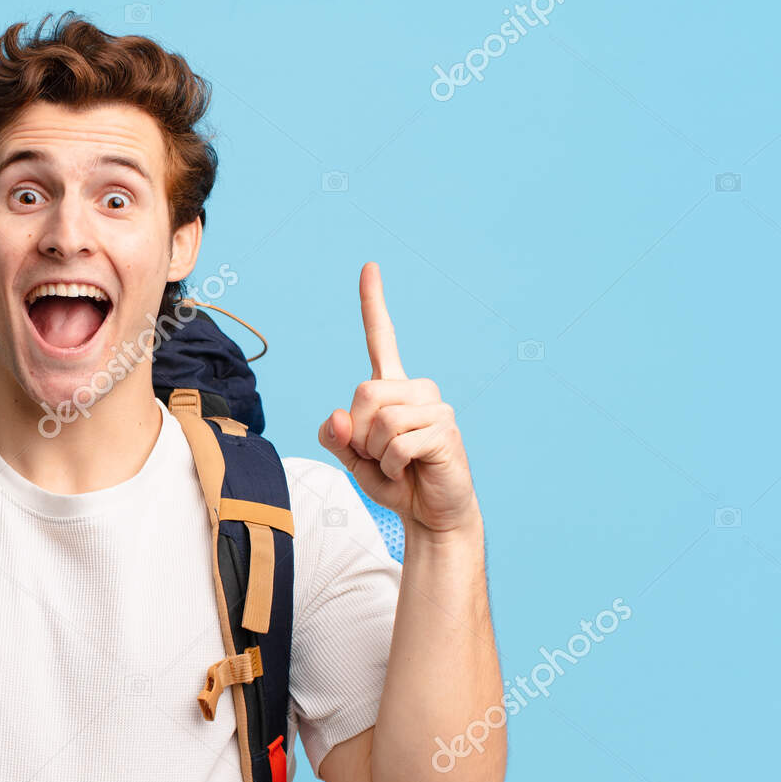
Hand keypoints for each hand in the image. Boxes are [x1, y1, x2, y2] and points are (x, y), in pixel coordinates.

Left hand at [316, 262, 478, 536]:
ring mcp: (435, 408)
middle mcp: (417, 390)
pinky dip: (392, 467)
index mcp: (393, 388)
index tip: (369, 266)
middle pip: (364, 392)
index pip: (382, 339)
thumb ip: (335, 436)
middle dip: (358, 433)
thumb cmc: (395, 481)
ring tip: (396, 464)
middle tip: (377, 456)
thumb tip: (336, 416)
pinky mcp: (445, 432)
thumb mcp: (352, 458)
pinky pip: (398, 444)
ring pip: (380, 420)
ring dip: (376, 454)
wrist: (430, 514)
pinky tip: (409, 472)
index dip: (373, 304)